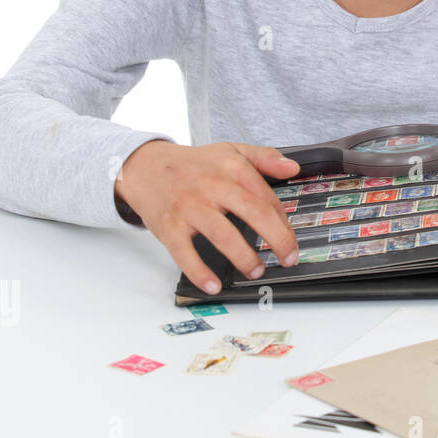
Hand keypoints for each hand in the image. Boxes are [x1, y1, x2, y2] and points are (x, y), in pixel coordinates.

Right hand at [113, 139, 302, 294]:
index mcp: (232, 168)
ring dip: (244, 258)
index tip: (291, 240)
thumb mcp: (231, 151)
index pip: (267, 198)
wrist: (145, 166)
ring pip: (223, 236)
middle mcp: (212, 186)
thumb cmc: (193, 164)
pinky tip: (214, 285)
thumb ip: (264, 157)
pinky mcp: (169, 226)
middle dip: (278, 239)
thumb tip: (292, 167)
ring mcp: (189, 207)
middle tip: (288, 258)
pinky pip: (185, 253)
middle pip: (254, 213)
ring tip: (256, 271)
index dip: (284, 222)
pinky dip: (199, 272)